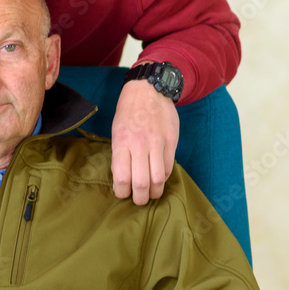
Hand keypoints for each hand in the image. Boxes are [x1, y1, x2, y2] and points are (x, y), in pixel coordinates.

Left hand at [111, 79, 179, 204]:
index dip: (122, 192)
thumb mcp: (117, 130)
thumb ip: (120, 154)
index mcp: (122, 142)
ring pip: (158, 179)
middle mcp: (140, 144)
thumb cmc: (129, 111)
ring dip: (155, 192)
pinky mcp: (172, 141)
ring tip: (151, 193)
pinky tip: (159, 177)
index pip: (122, 178)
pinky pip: (169, 167)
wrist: (149, 89)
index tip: (122, 193)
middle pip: (141, 183)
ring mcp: (158, 143)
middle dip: (139, 198)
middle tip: (138, 200)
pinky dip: (164, 177)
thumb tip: (122, 178)